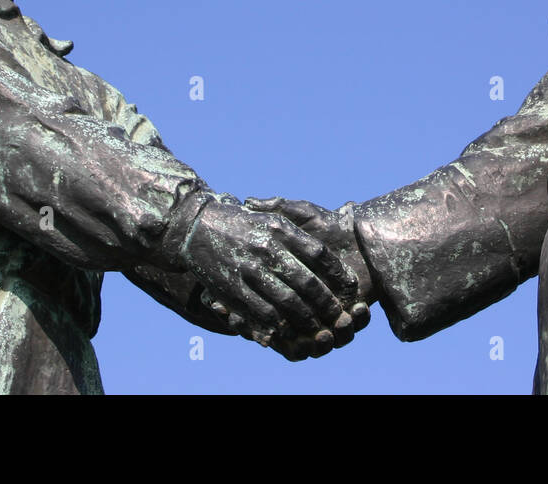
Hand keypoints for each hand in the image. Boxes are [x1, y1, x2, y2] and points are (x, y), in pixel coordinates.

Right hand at [181, 196, 357, 356]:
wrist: (197, 225)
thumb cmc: (242, 222)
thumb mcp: (272, 216)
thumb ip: (299, 230)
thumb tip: (330, 255)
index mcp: (280, 229)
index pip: (318, 254)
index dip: (337, 272)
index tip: (350, 285)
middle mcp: (266, 249)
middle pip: (306, 282)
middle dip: (326, 303)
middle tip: (338, 316)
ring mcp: (249, 270)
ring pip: (287, 302)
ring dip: (306, 320)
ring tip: (319, 329)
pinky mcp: (233, 288)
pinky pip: (261, 312)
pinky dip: (278, 326)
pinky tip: (289, 331)